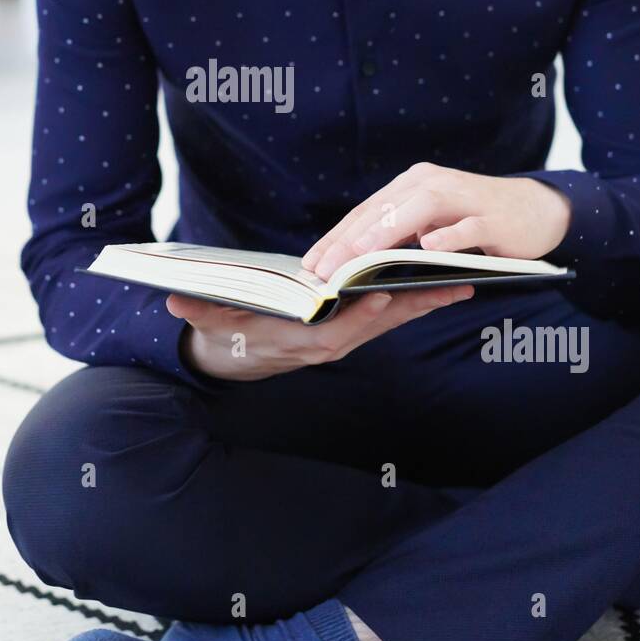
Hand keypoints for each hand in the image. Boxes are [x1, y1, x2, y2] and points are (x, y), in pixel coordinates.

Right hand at [166, 281, 474, 382]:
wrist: (233, 359)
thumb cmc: (225, 339)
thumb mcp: (209, 326)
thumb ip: (198, 313)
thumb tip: (174, 301)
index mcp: (303, 343)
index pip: (337, 331)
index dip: (361, 315)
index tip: (384, 294)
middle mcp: (333, 343)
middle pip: (380, 324)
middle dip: (416, 304)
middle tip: (453, 284)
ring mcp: (347, 337)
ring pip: (393, 319)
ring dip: (427, 300)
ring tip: (465, 281)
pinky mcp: (354, 328)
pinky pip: (391, 315)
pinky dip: (417, 300)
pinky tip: (443, 285)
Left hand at [301, 162, 572, 281]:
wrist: (536, 210)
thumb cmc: (475, 220)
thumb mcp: (430, 223)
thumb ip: (398, 234)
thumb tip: (353, 261)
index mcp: (412, 184)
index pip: (367, 211)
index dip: (337, 237)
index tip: (311, 263)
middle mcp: (432, 183)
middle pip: (384, 210)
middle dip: (350, 241)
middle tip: (325, 269)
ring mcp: (463, 197)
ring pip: (419, 210)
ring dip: (387, 233)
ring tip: (361, 257)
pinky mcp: (491, 216)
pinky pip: (466, 225)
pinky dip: (448, 236)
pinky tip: (429, 249)